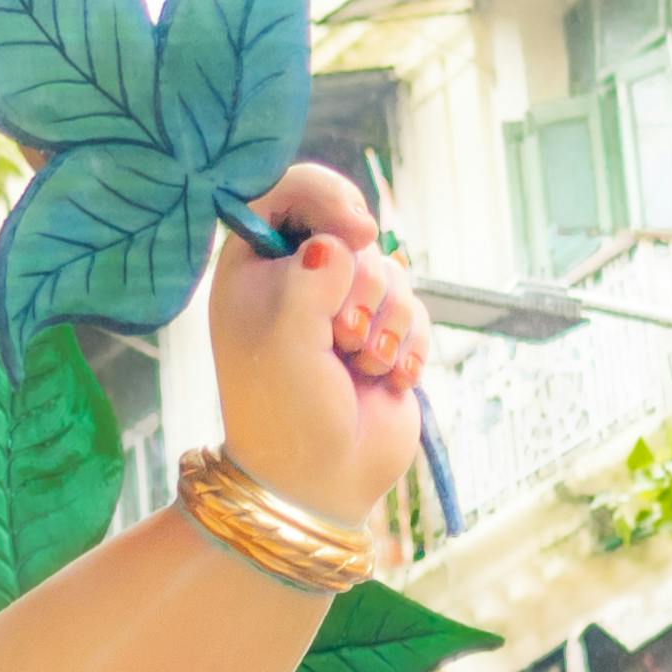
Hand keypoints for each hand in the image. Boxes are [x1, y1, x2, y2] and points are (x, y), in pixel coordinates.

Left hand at [203, 162, 425, 528]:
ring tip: (357, 365)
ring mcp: (343, 306)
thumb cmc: (283, 412)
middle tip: (339, 335)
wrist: (318, 482)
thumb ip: (310, 280)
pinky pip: (418, 311)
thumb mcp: (283, 338)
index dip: (326, 195)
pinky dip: (409, 346)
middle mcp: (297, 278)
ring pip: (393, 274)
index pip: (286, 189)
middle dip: (361, 286)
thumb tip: (338, 246)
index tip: (354, 230)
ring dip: (386, 324)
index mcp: (252, 266)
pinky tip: (385, 380)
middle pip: (353, 233)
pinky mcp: (385, 334)